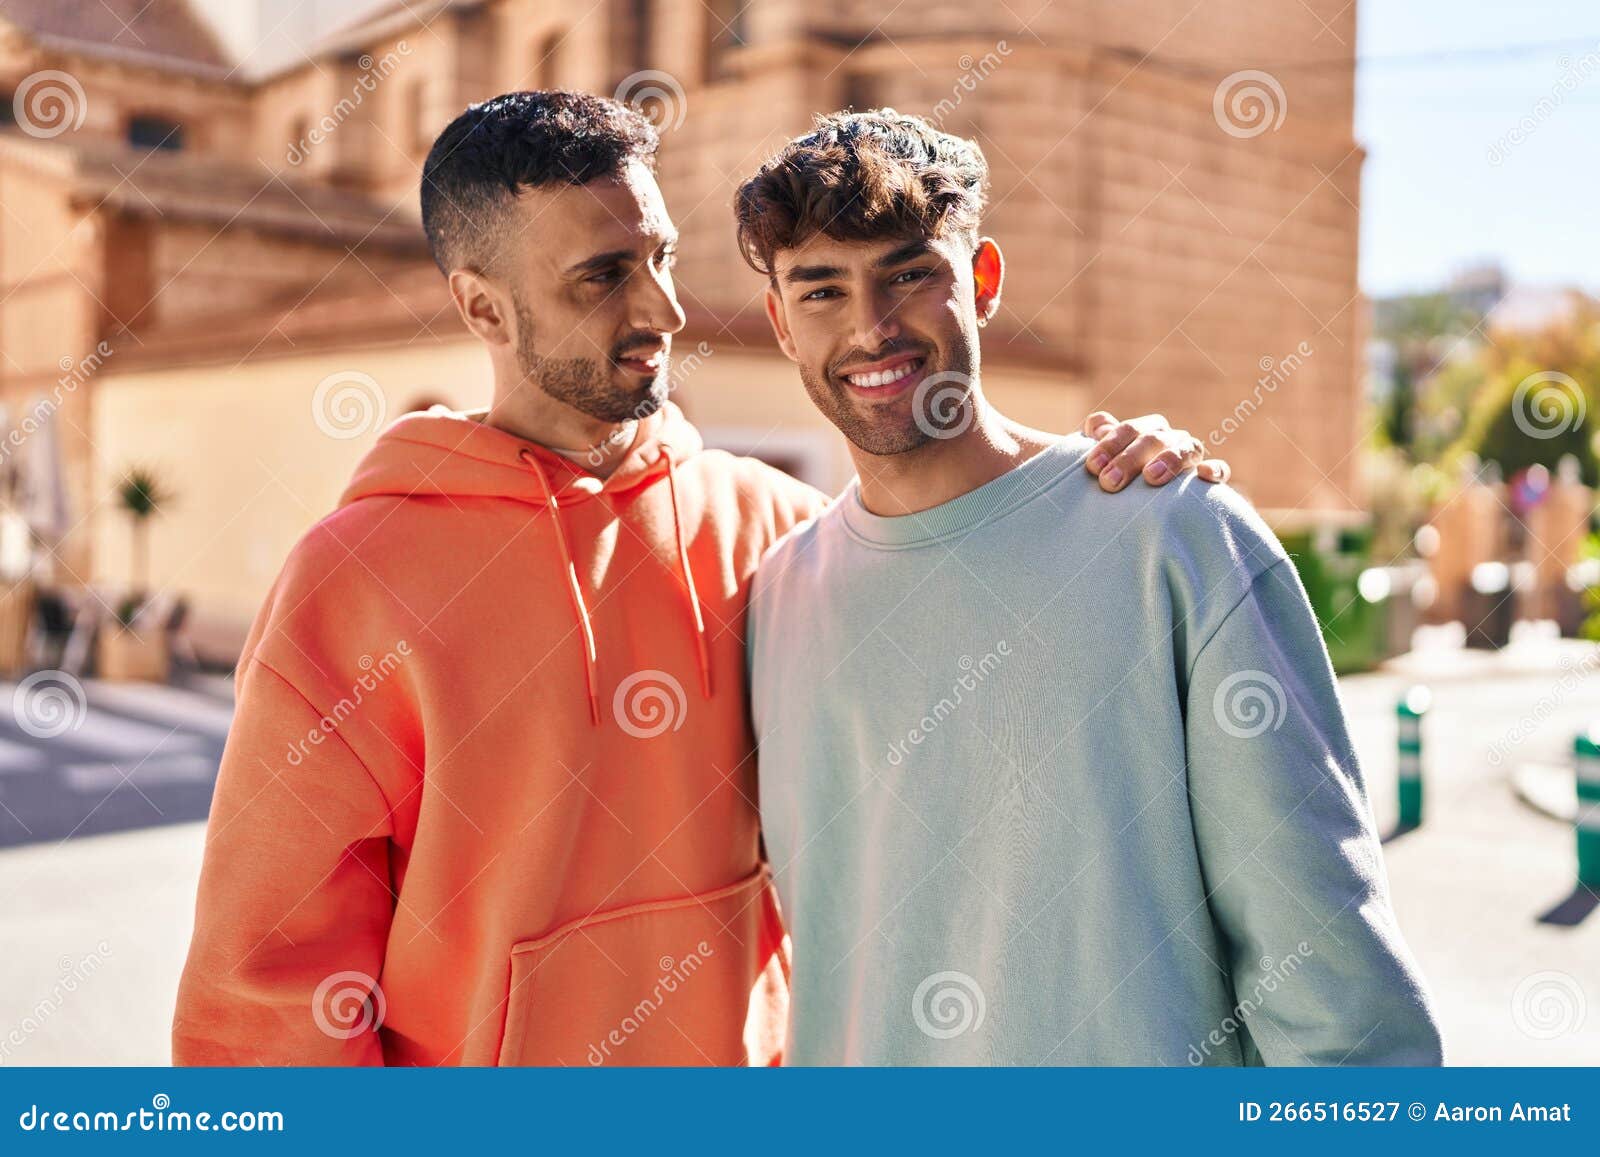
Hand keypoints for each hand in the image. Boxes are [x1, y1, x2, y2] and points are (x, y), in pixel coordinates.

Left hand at [1080, 411, 1230, 491]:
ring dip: (1168, 460)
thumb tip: (1097, 429)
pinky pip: (1220, 469)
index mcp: (1142, 431)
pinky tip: (1204, 475)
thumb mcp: (1101, 463)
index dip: (1109, 443)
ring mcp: (1189, 455)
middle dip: (1129, 459)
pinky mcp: (1210, 476)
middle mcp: (1167, 438)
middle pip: (1152, 439)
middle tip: (1109, 482)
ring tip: (1151, 478)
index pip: (1127, 430)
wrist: (1147, 508)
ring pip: (1185, 448)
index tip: (1092, 465)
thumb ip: (1096, 442)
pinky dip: (1215, 469)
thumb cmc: (1115, 481)